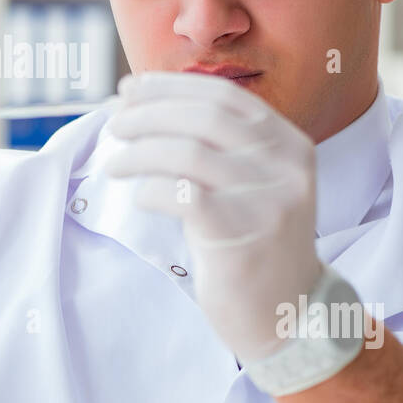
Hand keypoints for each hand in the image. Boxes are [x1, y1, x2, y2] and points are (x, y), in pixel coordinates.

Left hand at [102, 71, 322, 362]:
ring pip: (188, 152)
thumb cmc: (251, 243)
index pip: (223, 96)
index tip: (128, 89)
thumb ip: (215, 145)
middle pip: (203, 117)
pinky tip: (140, 198)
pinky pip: (183, 195)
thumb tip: (141, 103)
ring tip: (114, 164)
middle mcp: (286, 166)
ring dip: (139, 153)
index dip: (170, 87)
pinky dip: (152, 191)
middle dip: (147, 114)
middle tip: (113, 124)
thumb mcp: (248, 183)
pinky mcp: (243, 234)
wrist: (287, 315)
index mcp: (289, 143)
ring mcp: (268, 199)